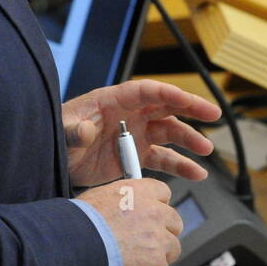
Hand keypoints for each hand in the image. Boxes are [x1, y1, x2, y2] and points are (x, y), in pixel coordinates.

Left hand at [63, 78, 220, 187]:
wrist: (52, 160)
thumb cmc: (55, 137)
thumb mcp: (61, 131)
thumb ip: (72, 131)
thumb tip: (85, 131)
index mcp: (113, 101)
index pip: (146, 92)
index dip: (169, 93)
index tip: (188, 100)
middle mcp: (130, 115)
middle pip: (165, 107)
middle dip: (190, 109)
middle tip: (213, 115)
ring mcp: (135, 135)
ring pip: (169, 133)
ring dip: (189, 141)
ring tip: (206, 152)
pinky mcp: (135, 157)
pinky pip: (163, 159)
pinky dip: (180, 165)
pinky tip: (196, 173)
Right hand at [76, 178, 181, 265]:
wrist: (75, 248)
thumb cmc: (78, 223)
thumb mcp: (98, 199)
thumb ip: (120, 202)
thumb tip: (120, 209)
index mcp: (140, 192)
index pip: (163, 192)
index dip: (157, 205)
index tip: (150, 214)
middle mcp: (154, 212)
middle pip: (174, 222)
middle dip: (162, 232)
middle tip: (144, 242)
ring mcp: (158, 239)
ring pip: (172, 248)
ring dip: (158, 256)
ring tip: (135, 262)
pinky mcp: (157, 264)